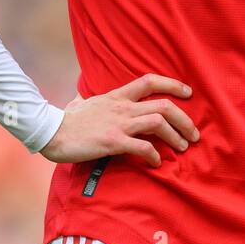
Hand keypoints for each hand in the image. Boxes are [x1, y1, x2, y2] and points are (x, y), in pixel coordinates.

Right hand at [40, 73, 197, 167]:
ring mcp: (119, 123)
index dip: (173, 84)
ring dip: (176, 136)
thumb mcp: (78, 102)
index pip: (149, 81)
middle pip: (164, 105)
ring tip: (182, 148)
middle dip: (185, 119)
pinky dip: (154, 155)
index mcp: (116, 96)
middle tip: (194, 134)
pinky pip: (143, 147)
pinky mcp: (113, 141)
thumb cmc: (64, 120)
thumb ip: (85, 99)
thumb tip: (80, 97)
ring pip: (159, 122)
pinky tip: (157, 162)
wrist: (50, 131)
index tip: (188, 92)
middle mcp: (122, 107)